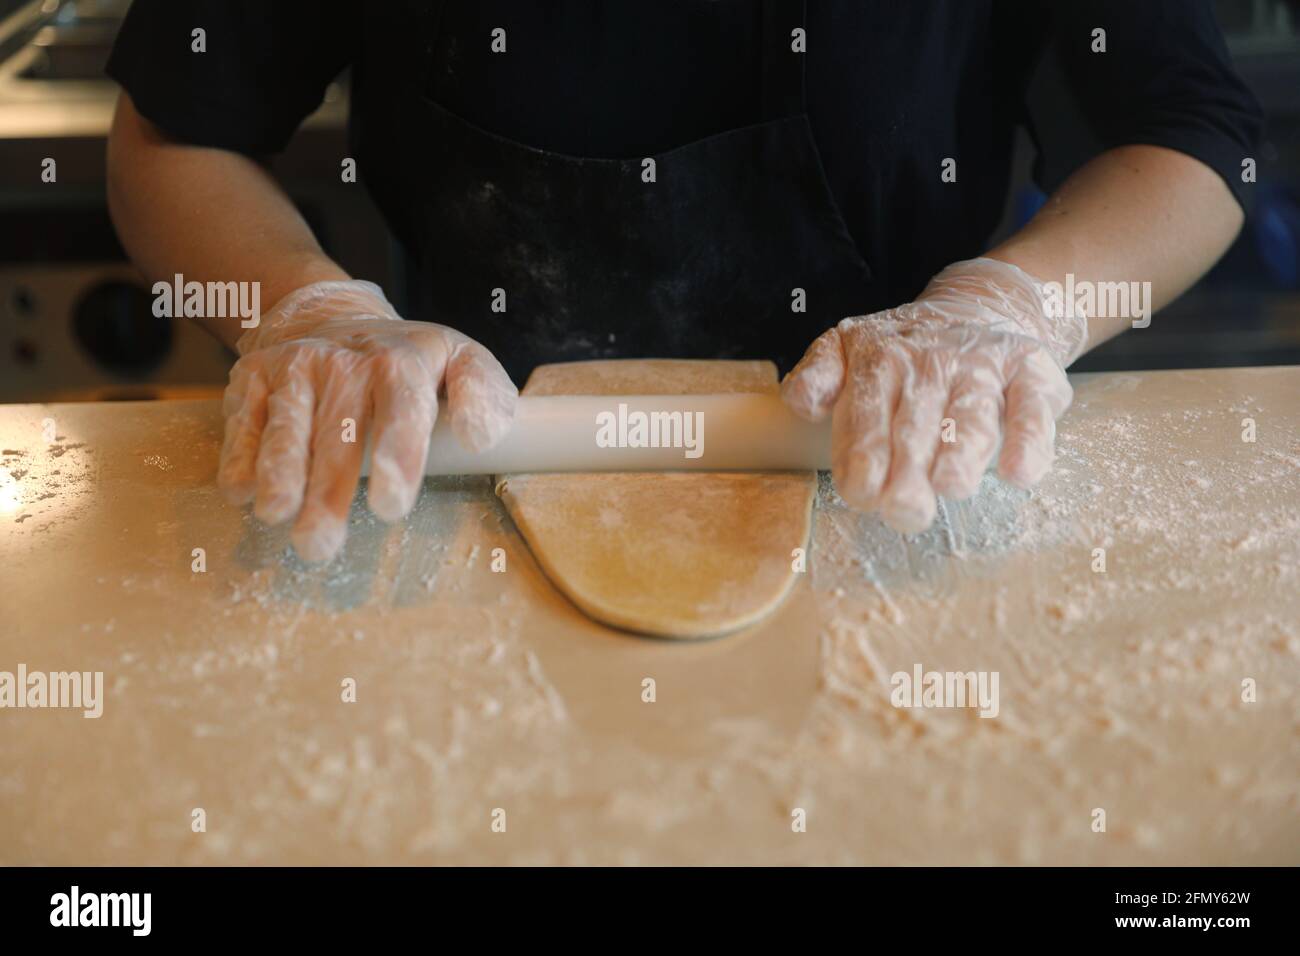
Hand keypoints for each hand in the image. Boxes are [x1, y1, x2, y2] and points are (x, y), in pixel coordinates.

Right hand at [218, 279, 516, 560]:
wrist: (333, 318)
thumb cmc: (407, 361)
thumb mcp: (460, 359)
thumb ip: (483, 393)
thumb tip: (481, 439)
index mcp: (400, 362)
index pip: (401, 408)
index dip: (396, 455)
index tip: (389, 505)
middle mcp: (343, 363)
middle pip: (337, 431)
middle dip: (329, 488)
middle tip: (323, 542)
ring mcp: (294, 369)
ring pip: (286, 425)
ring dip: (280, 473)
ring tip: (277, 515)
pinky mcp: (253, 378)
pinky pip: (243, 419)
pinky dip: (238, 454)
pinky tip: (240, 491)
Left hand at [782, 258, 1084, 532]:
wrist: (982, 306)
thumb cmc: (904, 353)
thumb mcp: (847, 347)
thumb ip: (818, 375)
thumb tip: (803, 402)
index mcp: (879, 359)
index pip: (866, 411)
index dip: (863, 453)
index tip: (861, 493)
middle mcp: (932, 360)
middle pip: (916, 422)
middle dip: (907, 468)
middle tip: (902, 509)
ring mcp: (983, 366)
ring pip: (971, 414)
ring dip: (962, 451)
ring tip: (952, 486)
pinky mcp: (1031, 372)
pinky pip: (1032, 407)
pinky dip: (1029, 439)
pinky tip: (1018, 473)